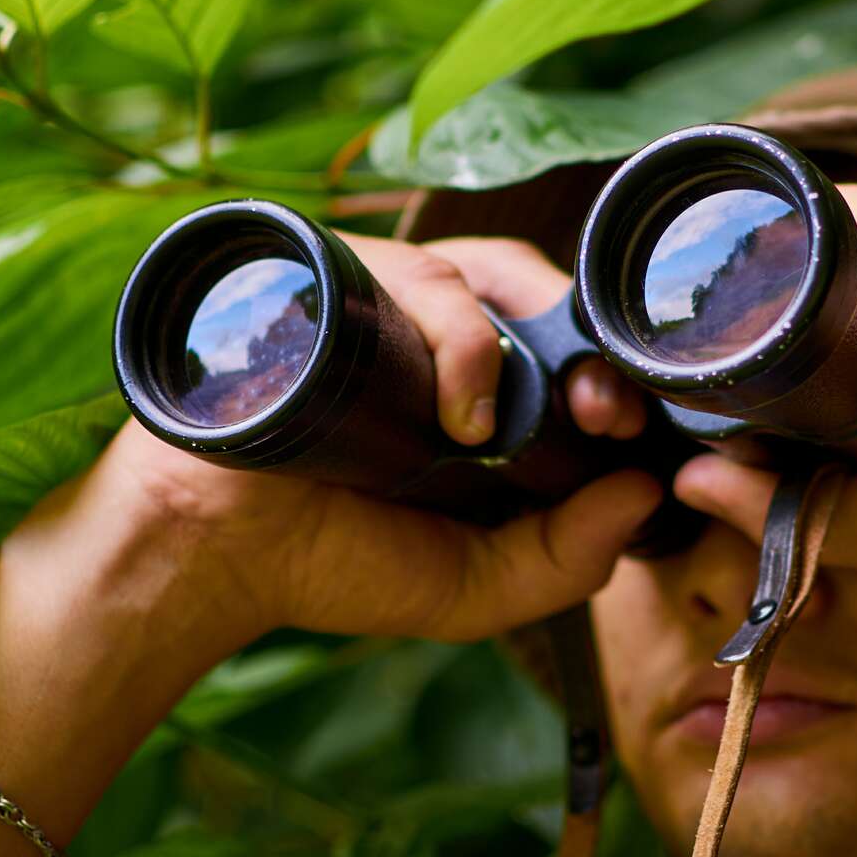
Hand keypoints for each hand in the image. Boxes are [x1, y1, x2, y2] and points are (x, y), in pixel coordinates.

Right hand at [61, 234, 661, 667]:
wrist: (208, 556)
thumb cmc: (335, 562)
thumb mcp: (477, 584)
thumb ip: (568, 554)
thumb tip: (648, 490)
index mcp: (477, 386)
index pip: (568, 341)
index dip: (611, 372)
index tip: (628, 428)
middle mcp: (431, 330)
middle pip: (537, 288)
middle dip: (586, 342)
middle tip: (605, 410)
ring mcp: (376, 298)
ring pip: (477, 272)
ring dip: (513, 347)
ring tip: (496, 430)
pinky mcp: (326, 280)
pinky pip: (408, 276)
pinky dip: (456, 336)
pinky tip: (457, 413)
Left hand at [674, 184, 856, 588]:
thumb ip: (788, 500)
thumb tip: (692, 480)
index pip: (830, 304)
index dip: (767, 331)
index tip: (707, 371)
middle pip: (819, 267)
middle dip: (752, 301)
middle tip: (682, 350)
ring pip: (824, 236)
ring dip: (760, 271)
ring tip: (694, 316)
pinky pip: (844, 212)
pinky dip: (788, 240)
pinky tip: (738, 277)